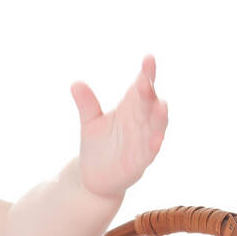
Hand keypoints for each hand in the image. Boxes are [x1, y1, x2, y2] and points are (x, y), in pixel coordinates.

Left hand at [70, 55, 168, 198]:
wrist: (94, 177)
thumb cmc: (97, 145)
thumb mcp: (90, 122)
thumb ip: (86, 104)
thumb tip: (75, 83)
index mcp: (131, 107)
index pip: (142, 86)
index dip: (147, 73)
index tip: (148, 58)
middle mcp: (141, 121)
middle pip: (149, 103)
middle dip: (149, 93)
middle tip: (145, 81)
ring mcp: (144, 139)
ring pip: (156, 126)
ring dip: (159, 117)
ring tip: (161, 105)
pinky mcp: (142, 160)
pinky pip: (151, 151)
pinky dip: (154, 144)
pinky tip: (157, 138)